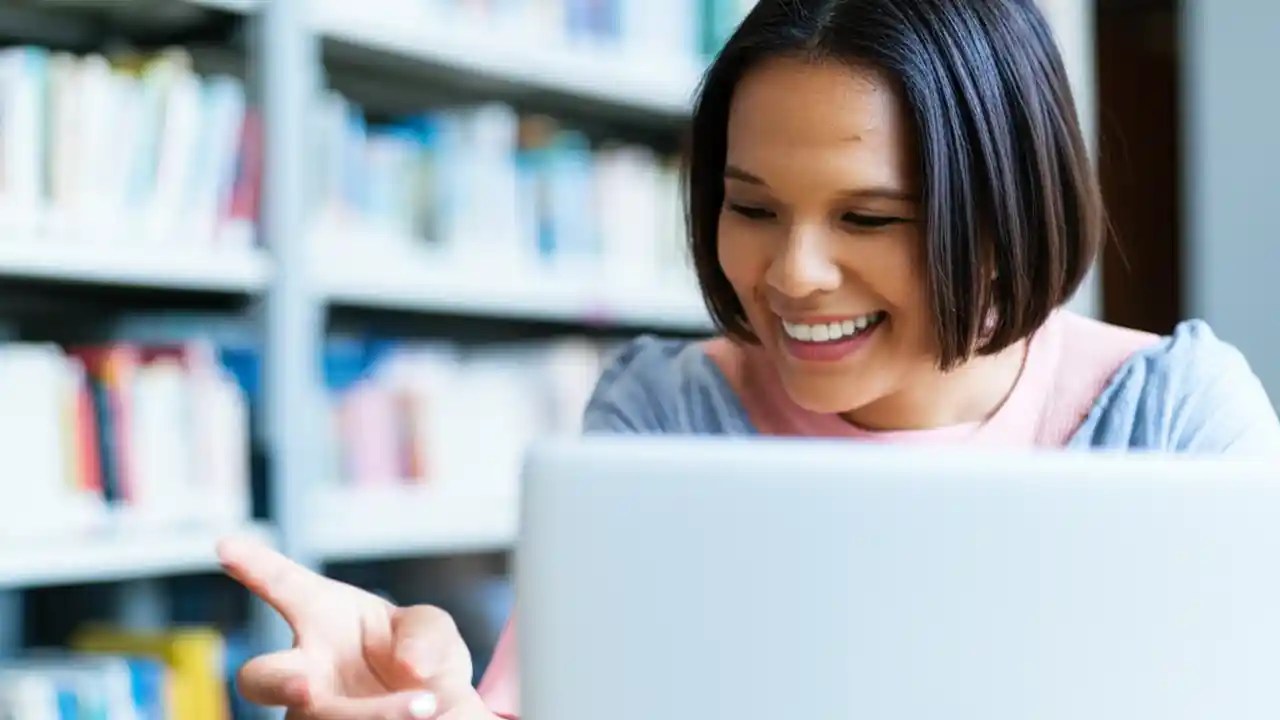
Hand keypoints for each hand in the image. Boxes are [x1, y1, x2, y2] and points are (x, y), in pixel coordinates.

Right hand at [217, 535, 499, 718]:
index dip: (256, 567)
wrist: (432, 710)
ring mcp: (312, 713)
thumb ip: (426, 634)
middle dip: (278, 681)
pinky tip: (431, 716)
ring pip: (318, 718)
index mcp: (323, 617)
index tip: (225, 546)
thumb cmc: (417, 659)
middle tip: (305, 684)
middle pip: (263, 678)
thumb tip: (411, 667)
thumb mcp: (430, 629)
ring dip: (374, 713)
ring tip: (426, 705)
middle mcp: (307, 670)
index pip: (285, 586)